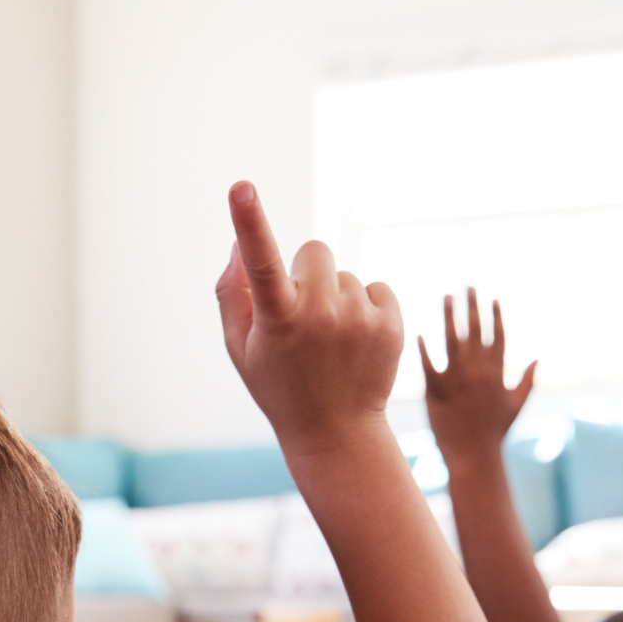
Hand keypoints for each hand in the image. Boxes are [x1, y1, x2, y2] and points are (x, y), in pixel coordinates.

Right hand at [215, 182, 402, 456]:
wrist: (337, 434)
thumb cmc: (280, 387)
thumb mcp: (242, 350)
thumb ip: (232, 294)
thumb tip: (239, 243)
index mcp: (277, 321)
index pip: (260, 264)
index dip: (249, 222)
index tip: (241, 187)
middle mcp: (319, 316)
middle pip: (314, 250)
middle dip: (306, 272)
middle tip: (302, 315)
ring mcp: (358, 320)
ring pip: (343, 274)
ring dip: (335, 296)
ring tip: (331, 341)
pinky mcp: (390, 324)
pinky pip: (374, 287)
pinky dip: (364, 306)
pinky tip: (356, 340)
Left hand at [419, 288, 535, 467]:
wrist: (473, 456)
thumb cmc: (495, 432)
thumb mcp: (516, 405)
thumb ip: (527, 380)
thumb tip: (538, 359)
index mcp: (496, 372)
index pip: (498, 336)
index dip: (495, 316)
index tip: (492, 298)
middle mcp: (477, 371)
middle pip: (475, 330)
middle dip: (473, 306)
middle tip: (468, 285)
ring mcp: (456, 379)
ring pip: (451, 340)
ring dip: (449, 316)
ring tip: (447, 296)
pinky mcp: (435, 390)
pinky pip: (428, 364)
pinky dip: (424, 348)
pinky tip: (420, 332)